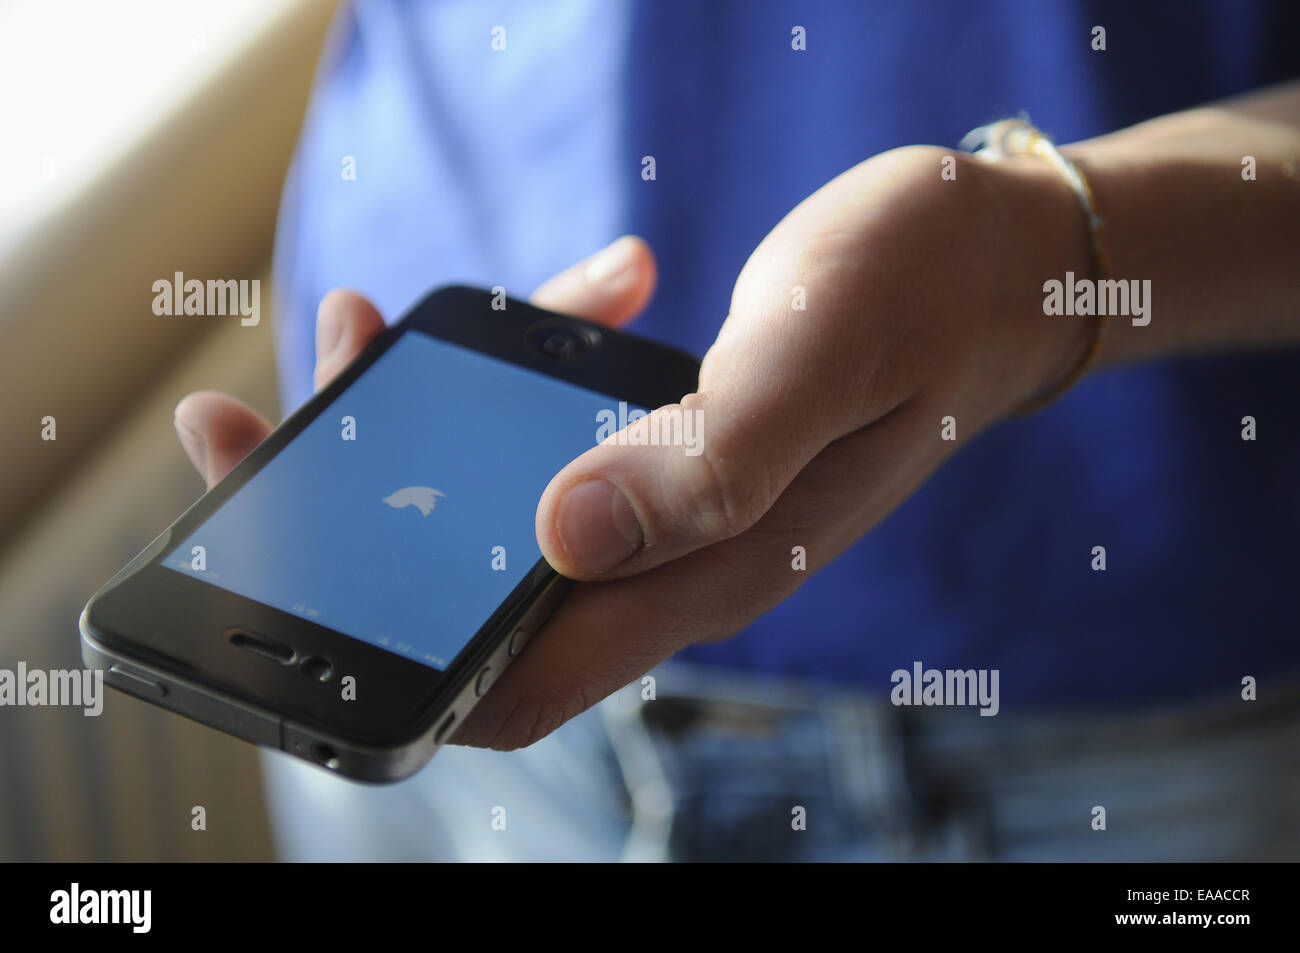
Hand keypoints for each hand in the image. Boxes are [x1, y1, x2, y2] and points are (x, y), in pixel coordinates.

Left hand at [177, 149, 1087, 749]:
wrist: (1004, 265)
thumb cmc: (929, 290)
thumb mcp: (823, 350)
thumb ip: (708, 456)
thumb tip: (562, 535)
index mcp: (711, 567)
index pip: (518, 677)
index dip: (390, 660)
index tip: (282, 567)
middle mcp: (680, 562)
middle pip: (478, 602)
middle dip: (353, 532)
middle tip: (264, 423)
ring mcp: (675, 513)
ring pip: (504, 520)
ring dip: (416, 443)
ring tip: (366, 324)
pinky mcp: (674, 457)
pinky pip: (553, 450)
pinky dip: (504, 390)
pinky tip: (519, 308)